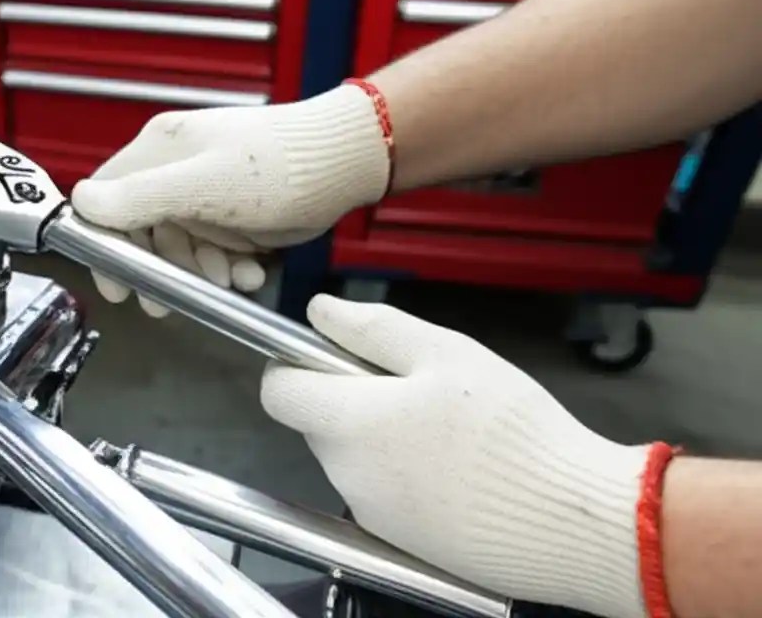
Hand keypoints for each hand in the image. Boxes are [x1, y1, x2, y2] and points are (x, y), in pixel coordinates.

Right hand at [71, 86, 389, 316]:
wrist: (344, 164)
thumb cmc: (280, 164)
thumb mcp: (204, 184)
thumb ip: (141, 196)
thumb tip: (82, 202)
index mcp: (160, 150)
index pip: (106, 198)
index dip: (104, 243)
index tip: (116, 282)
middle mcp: (177, 171)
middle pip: (142, 232)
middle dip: (158, 269)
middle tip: (164, 301)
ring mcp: (205, 194)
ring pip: (179, 250)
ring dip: (199, 274)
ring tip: (228, 279)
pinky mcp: (232, 216)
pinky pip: (213, 253)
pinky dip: (228, 270)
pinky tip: (250, 274)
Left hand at [262, 295, 656, 617]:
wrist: (573, 523)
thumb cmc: (514, 432)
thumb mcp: (446, 353)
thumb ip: (372, 329)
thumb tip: (320, 311)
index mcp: (349, 423)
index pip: (278, 393)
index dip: (296, 366)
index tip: (333, 356)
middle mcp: (347, 475)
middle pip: (319, 423)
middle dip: (353, 399)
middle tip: (421, 388)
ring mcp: (371, 514)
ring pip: (352, 458)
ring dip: (381, 437)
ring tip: (450, 431)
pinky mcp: (400, 542)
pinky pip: (383, 493)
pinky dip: (405, 475)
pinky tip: (458, 469)